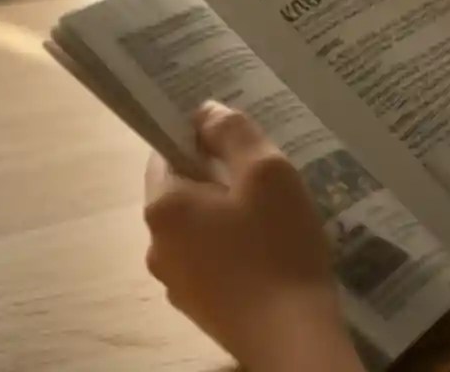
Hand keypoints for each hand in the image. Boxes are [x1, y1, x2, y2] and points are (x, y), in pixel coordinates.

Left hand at [143, 101, 363, 371]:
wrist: (292, 337)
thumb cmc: (278, 247)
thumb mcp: (268, 173)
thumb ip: (234, 133)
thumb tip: (205, 112)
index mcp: (164, 205)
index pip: (167, 152)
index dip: (201, 137)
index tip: (238, 136)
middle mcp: (157, 244)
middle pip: (184, 192)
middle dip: (221, 179)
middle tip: (268, 176)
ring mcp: (176, 281)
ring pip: (200, 229)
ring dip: (229, 217)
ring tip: (276, 216)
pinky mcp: (201, 307)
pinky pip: (213, 262)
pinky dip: (235, 251)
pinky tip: (271, 254)